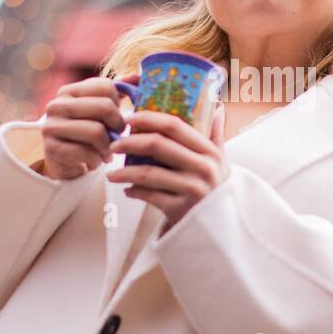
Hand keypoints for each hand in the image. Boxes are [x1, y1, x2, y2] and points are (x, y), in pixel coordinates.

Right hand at [38, 72, 139, 179]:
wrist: (65, 162)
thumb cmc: (87, 133)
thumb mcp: (100, 111)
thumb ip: (117, 92)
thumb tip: (136, 77)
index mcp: (69, 91)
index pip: (106, 87)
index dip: (119, 104)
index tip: (116, 117)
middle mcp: (56, 105)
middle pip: (104, 107)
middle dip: (118, 125)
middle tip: (118, 136)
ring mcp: (51, 126)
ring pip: (97, 131)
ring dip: (109, 145)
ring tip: (109, 150)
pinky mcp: (52, 148)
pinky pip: (87, 152)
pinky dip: (98, 159)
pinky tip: (97, 160)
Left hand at [107, 101, 228, 234]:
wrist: (220, 227)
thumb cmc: (215, 188)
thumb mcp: (221, 161)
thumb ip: (216, 134)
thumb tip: (216, 106)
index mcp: (209, 151)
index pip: (175, 126)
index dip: (148, 119)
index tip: (129, 118)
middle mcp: (203, 168)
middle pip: (158, 145)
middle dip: (130, 142)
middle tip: (114, 144)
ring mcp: (192, 190)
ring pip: (149, 173)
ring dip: (125, 171)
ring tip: (111, 173)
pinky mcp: (180, 210)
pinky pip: (149, 196)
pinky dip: (134, 191)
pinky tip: (126, 189)